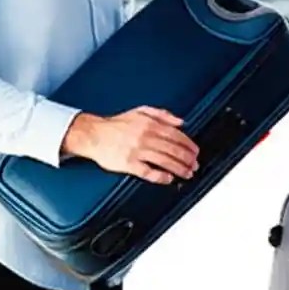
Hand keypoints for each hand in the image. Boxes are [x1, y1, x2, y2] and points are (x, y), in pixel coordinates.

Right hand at [63, 106, 199, 183]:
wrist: (93, 134)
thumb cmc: (116, 124)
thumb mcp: (140, 111)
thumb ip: (162, 114)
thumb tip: (180, 121)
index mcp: (149, 124)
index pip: (176, 135)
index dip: (189, 144)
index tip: (195, 151)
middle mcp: (145, 137)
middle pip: (173, 149)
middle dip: (188, 159)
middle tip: (194, 164)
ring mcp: (137, 151)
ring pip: (165, 161)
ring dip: (180, 169)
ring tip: (187, 173)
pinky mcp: (129, 164)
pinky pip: (149, 172)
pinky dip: (161, 176)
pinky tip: (168, 179)